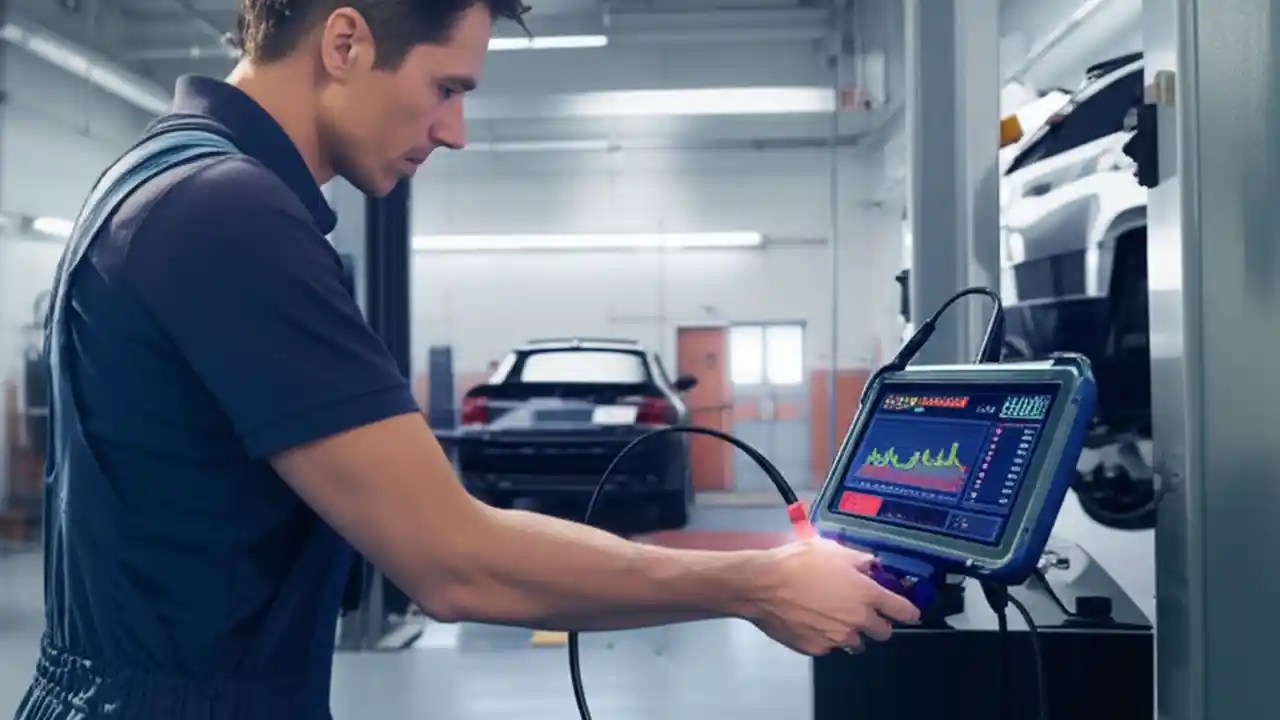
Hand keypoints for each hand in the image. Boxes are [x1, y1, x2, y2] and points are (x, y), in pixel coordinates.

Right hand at [743, 539, 920, 655]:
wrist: (762, 585)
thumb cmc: (798, 562)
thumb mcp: (832, 549)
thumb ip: (860, 560)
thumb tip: (874, 566)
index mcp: (867, 595)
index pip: (904, 611)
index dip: (909, 611)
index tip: (908, 612)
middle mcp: (857, 620)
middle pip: (883, 633)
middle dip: (878, 623)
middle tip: (862, 610)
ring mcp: (837, 638)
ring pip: (856, 642)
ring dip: (852, 632)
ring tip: (832, 616)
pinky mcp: (817, 649)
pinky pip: (829, 646)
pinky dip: (825, 636)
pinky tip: (811, 621)